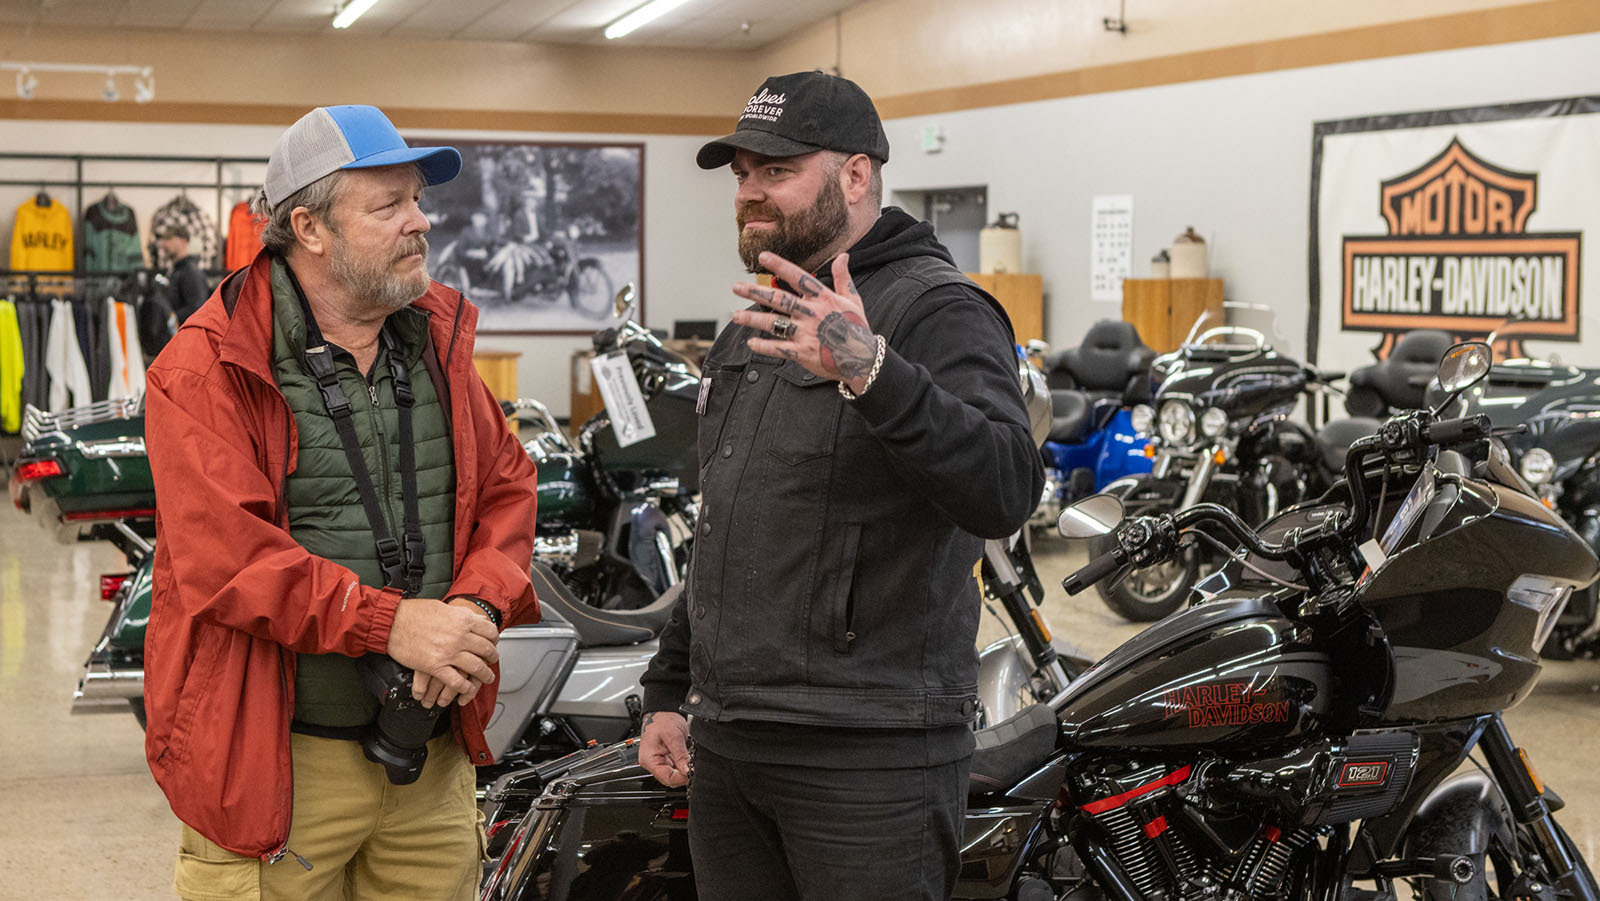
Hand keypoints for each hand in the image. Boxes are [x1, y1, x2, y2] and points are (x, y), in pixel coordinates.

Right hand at [386, 597, 499, 702]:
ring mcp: (448, 652)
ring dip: (484, 675)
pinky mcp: (435, 666)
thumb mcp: (443, 607)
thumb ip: (460, 614)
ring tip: (486, 677)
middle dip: (492, 657)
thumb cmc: (413, 612)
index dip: (494, 639)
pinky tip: (468, 689)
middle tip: (492, 660)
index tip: (494, 642)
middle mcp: (460, 636)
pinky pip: (456, 681)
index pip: (490, 631)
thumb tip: (472, 617)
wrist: (392, 621)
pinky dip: (465, 688)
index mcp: (463, 619)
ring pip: (476, 667)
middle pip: (486, 650)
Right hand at [639, 711, 690, 786]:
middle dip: (683, 776)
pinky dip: (682, 767)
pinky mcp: (665, 760)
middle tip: (694, 768)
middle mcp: (652, 764)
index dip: (681, 778)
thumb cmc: (662, 721)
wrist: (661, 713)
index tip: (692, 773)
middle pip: (669, 779)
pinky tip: (688, 761)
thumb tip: (687, 770)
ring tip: (691, 763)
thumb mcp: (673, 735)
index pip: (666, 778)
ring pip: (673, 776)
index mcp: (649, 759)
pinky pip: (675, 769)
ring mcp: (658, 762)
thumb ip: (680, 755)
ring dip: (683, 772)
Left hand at [731, 252, 879, 393]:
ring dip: (752, 319)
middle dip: (755, 292)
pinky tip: (751, 342)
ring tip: (736, 316)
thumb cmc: (857, 328)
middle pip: (779, 299)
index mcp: (823, 298)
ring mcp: (806, 334)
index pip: (798, 277)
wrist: (863, 358)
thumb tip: (843, 255)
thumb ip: (843, 277)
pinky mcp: (803, 353)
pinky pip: (779, 348)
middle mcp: (811, 313)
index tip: (762, 257)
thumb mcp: (853, 299)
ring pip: (774, 324)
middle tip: (736, 287)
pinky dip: (764, 346)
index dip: (780, 265)